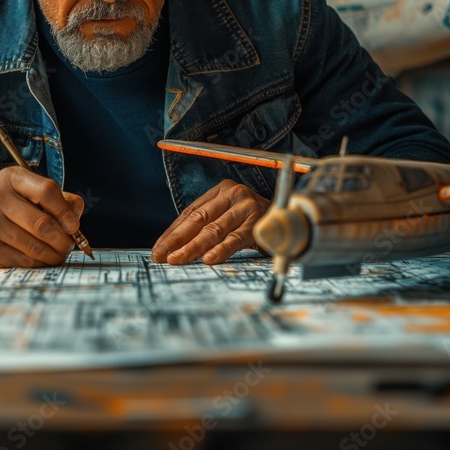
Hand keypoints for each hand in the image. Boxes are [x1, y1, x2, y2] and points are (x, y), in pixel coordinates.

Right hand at [0, 166, 83, 267]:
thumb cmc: (12, 212)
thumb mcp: (34, 196)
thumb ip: (61, 201)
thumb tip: (75, 215)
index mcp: (11, 178)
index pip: (47, 190)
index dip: (65, 211)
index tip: (74, 226)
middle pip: (42, 222)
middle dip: (62, 239)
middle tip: (68, 246)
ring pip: (34, 245)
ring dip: (53, 254)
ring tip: (58, 255)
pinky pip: (23, 260)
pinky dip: (38, 263)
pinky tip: (41, 260)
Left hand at [151, 180, 270, 264]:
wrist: (290, 219)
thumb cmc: (252, 221)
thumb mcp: (228, 217)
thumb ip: (206, 226)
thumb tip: (174, 247)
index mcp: (221, 190)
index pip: (191, 212)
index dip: (173, 232)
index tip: (159, 248)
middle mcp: (233, 194)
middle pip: (199, 220)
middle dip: (177, 240)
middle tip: (161, 256)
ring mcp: (247, 207)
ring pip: (214, 230)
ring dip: (193, 247)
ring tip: (177, 260)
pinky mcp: (258, 223)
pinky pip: (235, 239)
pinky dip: (220, 250)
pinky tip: (207, 259)